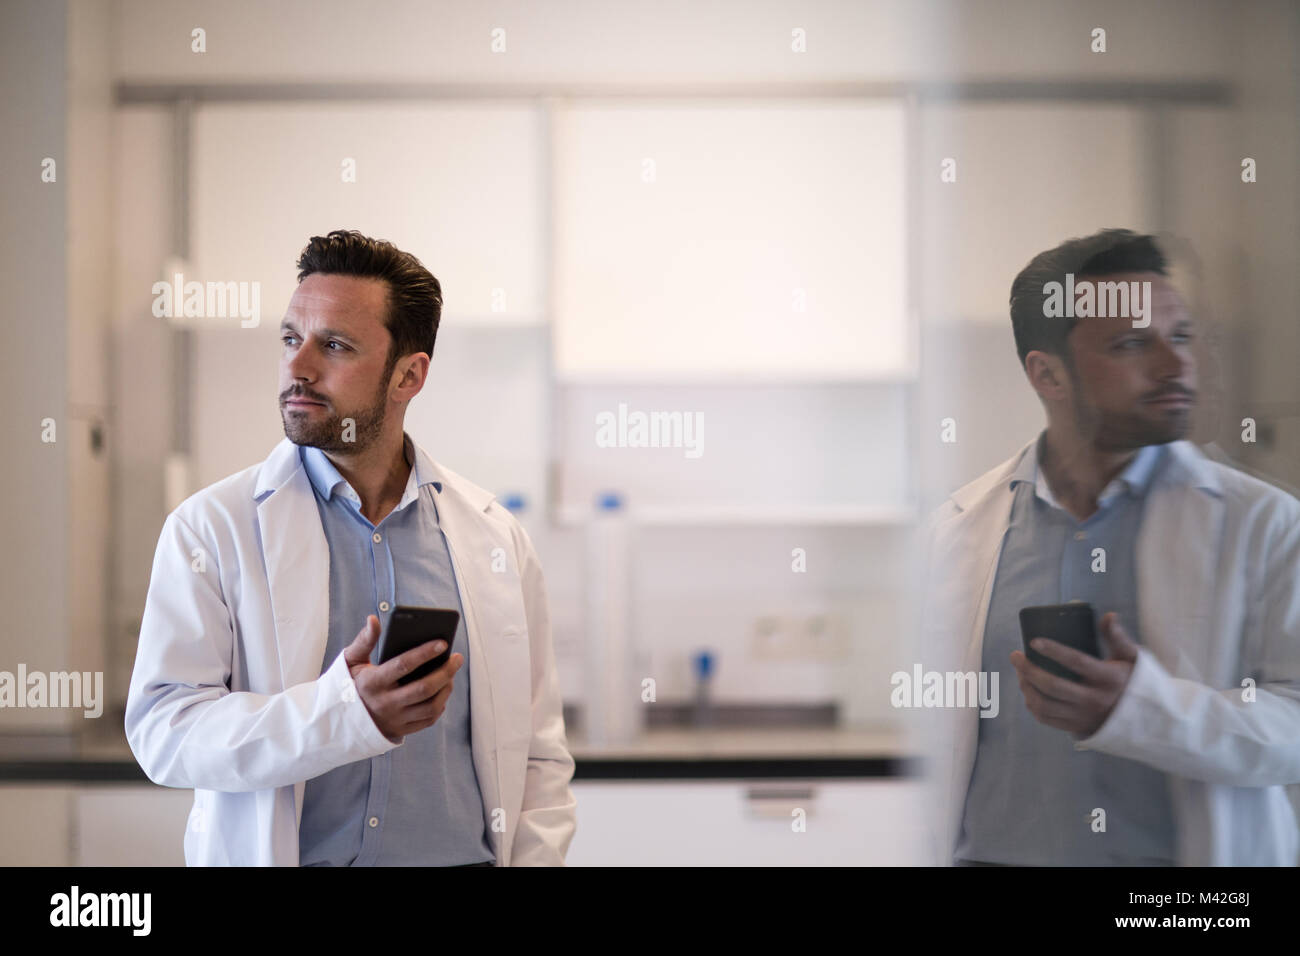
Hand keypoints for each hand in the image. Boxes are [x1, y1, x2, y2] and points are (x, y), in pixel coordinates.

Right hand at [342, 615, 463, 742]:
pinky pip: (428, 720)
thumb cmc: (350, 684)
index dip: (425, 653)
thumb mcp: (351, 661)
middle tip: (457, 658)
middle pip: (424, 688)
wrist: (340, 722)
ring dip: (446, 688)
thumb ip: (364, 640)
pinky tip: (443, 691)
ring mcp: (394, 719)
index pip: (403, 665)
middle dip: (445, 671)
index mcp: (372, 683)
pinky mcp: (401, 731)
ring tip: (451, 673)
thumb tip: (373, 619)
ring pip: (430, 706)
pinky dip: (440, 705)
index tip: (443, 642)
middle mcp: (385, 703)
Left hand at [1009, 611, 1138, 738]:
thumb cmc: (1134, 682)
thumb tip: (1108, 615)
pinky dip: (1032, 704)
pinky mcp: (1077, 728)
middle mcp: (1095, 700)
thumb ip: (1118, 638)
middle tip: (1015, 656)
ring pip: (1045, 704)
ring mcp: (1084, 717)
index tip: (1033, 641)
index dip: (1053, 650)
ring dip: (1026, 687)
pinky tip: (1027, 690)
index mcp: (1109, 679)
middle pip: (1053, 685)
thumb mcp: (1133, 659)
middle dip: (1028, 669)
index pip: (1077, 662)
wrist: (1145, 721)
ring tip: (1020, 672)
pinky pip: (1046, 719)